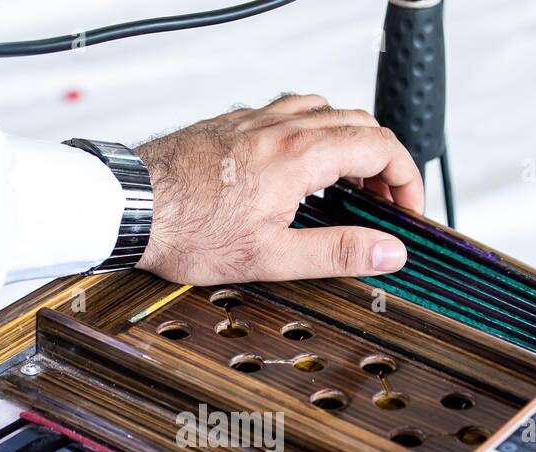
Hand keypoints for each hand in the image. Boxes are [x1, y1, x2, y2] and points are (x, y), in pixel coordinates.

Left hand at [135, 94, 423, 285]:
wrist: (129, 206)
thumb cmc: (187, 232)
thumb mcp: (272, 257)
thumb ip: (337, 252)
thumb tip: (389, 252)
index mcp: (299, 155)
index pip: (380, 147)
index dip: (406, 179)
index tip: (406, 210)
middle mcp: (280, 126)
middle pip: (358, 123)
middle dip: (383, 161)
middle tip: (383, 202)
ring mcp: (253, 119)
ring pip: (323, 110)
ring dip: (348, 140)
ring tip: (348, 182)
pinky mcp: (231, 123)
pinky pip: (287, 111)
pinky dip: (312, 132)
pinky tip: (298, 166)